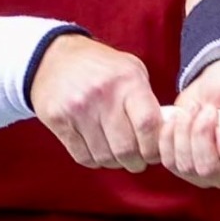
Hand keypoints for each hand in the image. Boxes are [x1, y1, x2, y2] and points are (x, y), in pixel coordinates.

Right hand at [28, 34, 162, 172]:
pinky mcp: (58, 120)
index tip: (154, 153)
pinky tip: (97, 150)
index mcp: (127, 81)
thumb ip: (148, 100)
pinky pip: (83, 157)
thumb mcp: (131, 70)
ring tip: (117, 155)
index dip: (155, 148)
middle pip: (126, 149)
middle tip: (137, 160)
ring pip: (105, 157)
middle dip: (136, 162)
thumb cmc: (101, 67)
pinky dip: (94, 160)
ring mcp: (78, 109)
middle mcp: (103, 95)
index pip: (148, 125)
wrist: (54, 57)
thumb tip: (164, 133)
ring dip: (115, 163)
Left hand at [161, 59, 219, 189]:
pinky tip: (178, 118)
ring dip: (185, 132)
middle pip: (211, 172)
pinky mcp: (187, 169)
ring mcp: (211, 176)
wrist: (215, 86)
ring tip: (194, 108)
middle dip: (201, 136)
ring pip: (188, 167)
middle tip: (206, 109)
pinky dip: (169, 137)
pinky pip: (170, 162)